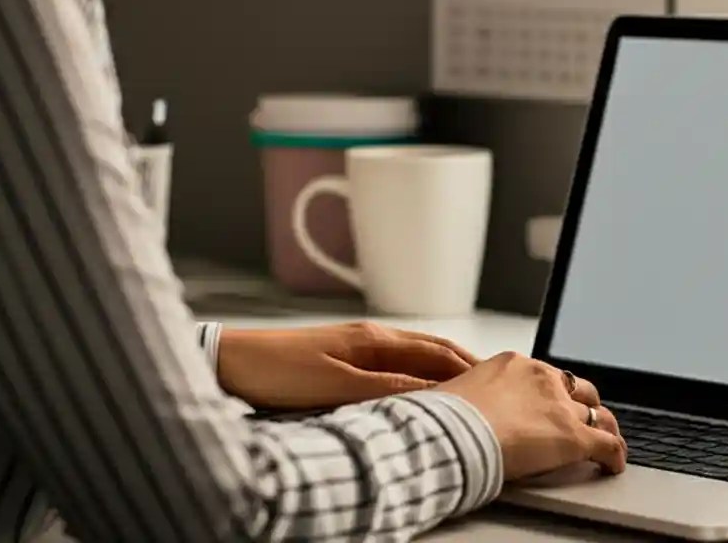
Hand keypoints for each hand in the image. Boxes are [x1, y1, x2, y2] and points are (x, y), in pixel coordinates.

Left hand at [218, 323, 478, 409]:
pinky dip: (416, 371)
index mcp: (374, 340)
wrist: (233, 361)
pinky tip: (417, 384)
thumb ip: (385, 387)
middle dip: (462, 362)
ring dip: (441, 366)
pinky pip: (393, 362)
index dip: (466, 366)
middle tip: (491, 380)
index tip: (494, 379)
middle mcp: (370, 337)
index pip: (435, 351)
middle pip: (429, 347)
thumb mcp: (336, 385)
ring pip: (412, 354)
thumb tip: (432, 390)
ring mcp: (356, 345)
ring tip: (464, 383)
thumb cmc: (278, 371)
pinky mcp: (341, 356)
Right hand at [436, 352, 625, 479]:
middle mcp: (543, 379)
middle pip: (578, 390)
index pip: (545, 376)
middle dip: (583, 405)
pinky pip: (606, 444)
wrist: (453, 432)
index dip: (552, 393)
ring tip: (606, 441)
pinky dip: (614, 455)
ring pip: (598, 414)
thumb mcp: (458, 395)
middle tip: (584, 419)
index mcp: (514, 365)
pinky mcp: (573, 436)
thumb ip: (471, 399)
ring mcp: (561, 407)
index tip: (550, 404)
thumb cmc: (444, 418)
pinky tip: (613, 465)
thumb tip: (461, 409)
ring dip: (603, 428)